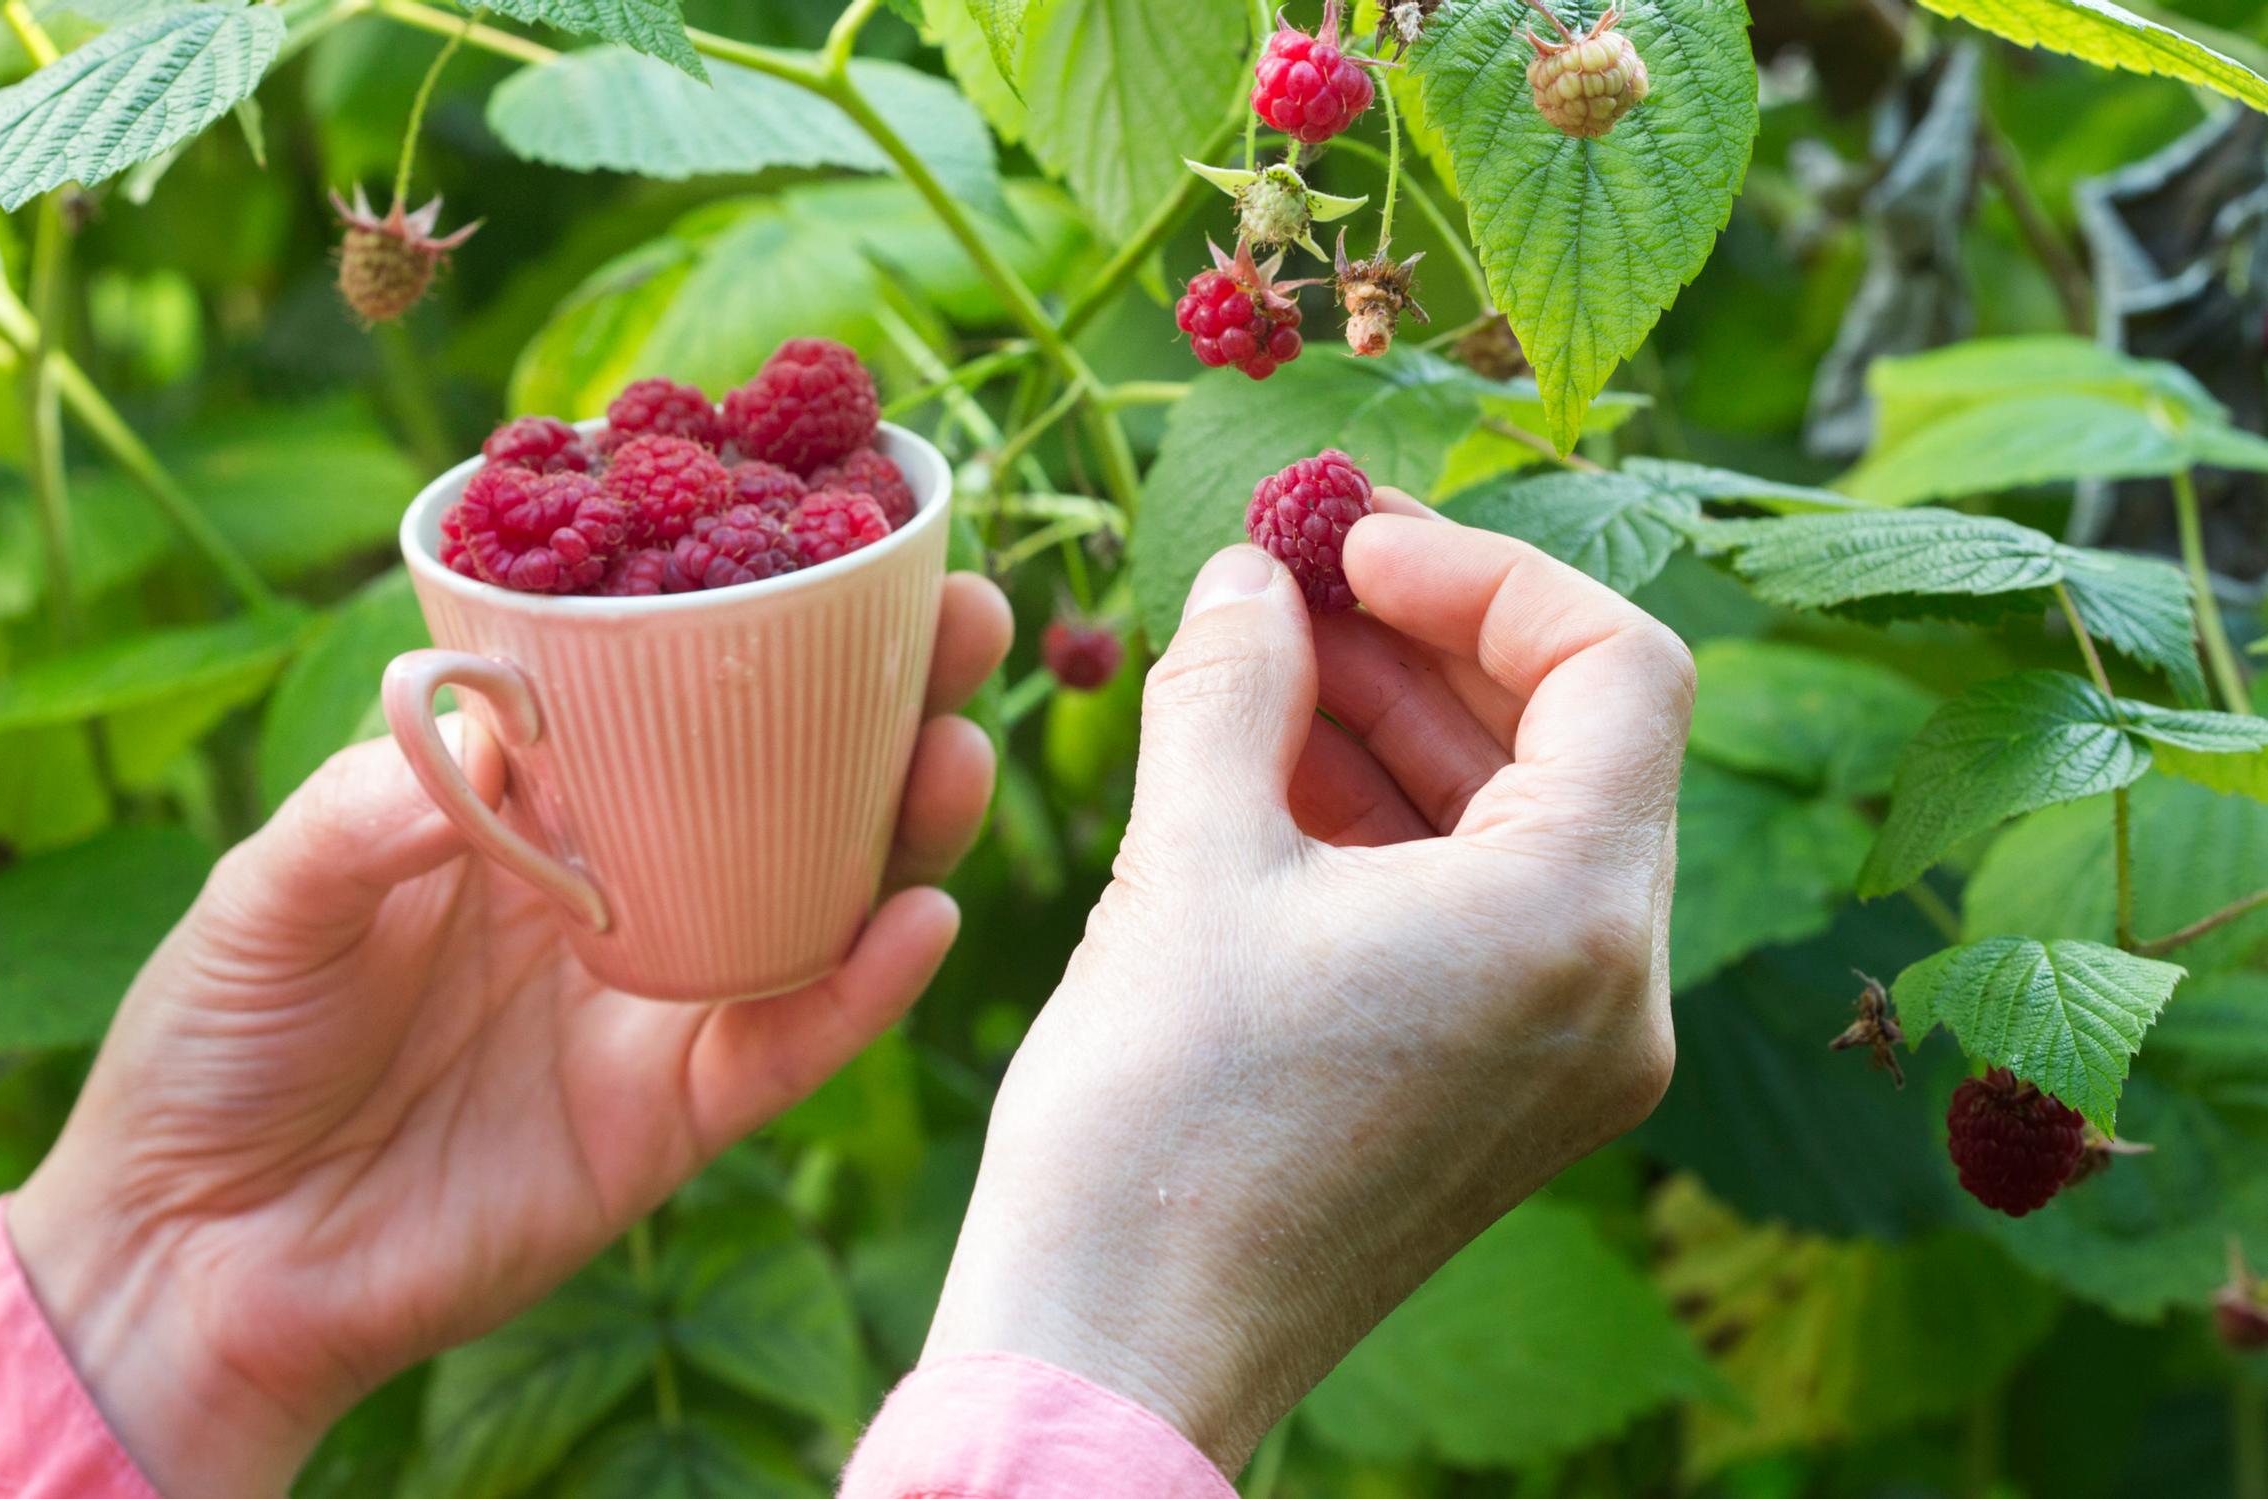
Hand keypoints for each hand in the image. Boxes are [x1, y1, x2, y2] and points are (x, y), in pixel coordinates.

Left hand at [8, 575, 1010, 1498]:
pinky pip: (787, 1044)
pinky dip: (858, 989)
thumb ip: (381, 804)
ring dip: (904, 825)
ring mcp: (653, 1001)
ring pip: (821, 897)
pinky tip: (915, 919)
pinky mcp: (670, 1120)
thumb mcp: (271, 888)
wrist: (195, 1258)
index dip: (764, 613)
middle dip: (888, 695)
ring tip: (953, 752)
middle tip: (967, 623)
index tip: (850, 533)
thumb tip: (507, 723)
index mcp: (525, 805)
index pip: (671, 686)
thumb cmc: (214, 1045)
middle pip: (787, 777)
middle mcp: (614, 886)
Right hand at [920, 498, 1693, 1470]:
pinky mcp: (1502, 1098)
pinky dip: (1394, 831)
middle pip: (1576, 744)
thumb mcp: (1188, 861)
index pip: (1616, 667)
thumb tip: (1252, 574)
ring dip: (1403, 728)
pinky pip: (1482, 918)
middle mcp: (1612, 995)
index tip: (1349, 544)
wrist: (1116, 1349)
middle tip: (1295, 579)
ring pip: (1523, 830)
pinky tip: (1270, 777)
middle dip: (1431, 643)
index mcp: (1575, 921)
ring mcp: (1566, 1059)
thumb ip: (1236, 680)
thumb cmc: (1156, 1121)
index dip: (1485, 575)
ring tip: (1261, 664)